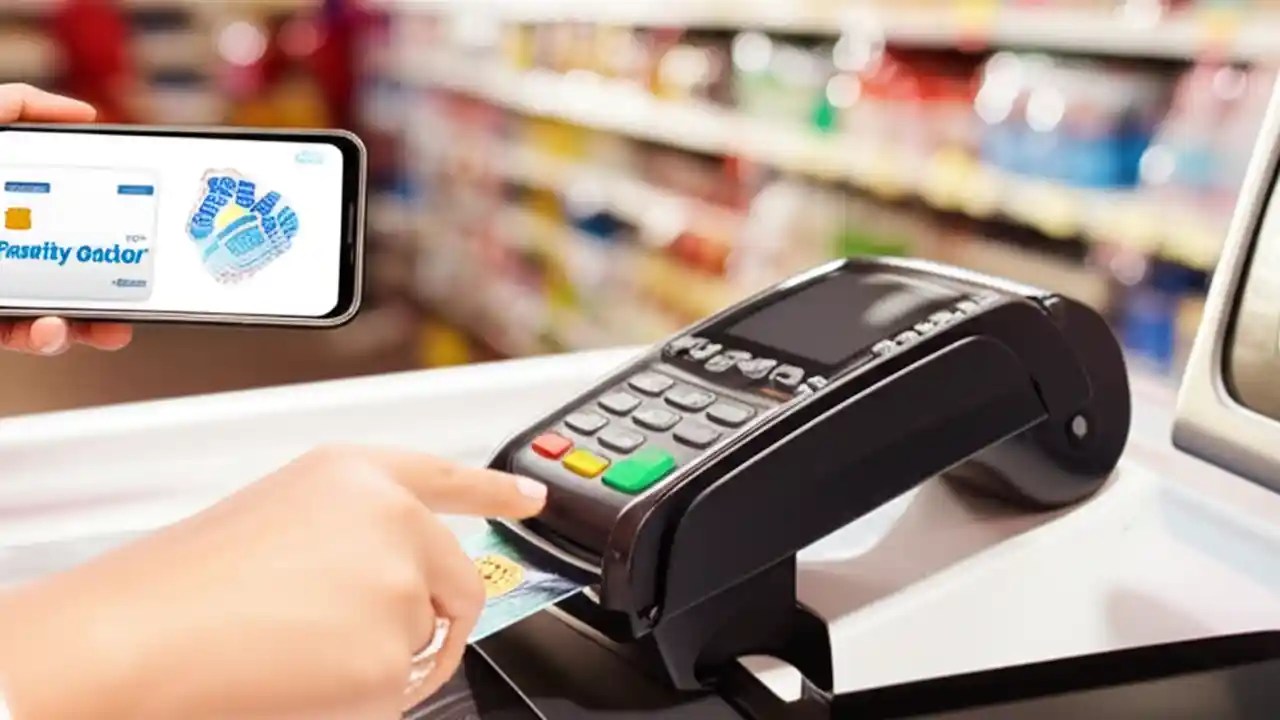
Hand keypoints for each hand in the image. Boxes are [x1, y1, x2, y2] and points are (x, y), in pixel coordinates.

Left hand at [0, 83, 131, 354]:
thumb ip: (13, 109)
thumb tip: (78, 114)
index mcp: (2, 200)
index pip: (55, 205)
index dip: (99, 212)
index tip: (129, 217)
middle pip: (61, 265)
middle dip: (109, 286)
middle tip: (137, 290)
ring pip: (44, 311)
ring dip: (83, 323)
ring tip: (102, 327)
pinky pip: (13, 332)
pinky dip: (39, 335)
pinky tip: (52, 329)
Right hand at [0, 445, 548, 719]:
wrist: (137, 638)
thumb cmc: (185, 586)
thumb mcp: (281, 521)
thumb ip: (358, 535)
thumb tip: (403, 581)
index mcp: (358, 476)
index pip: (448, 476)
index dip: (496, 488)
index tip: (532, 497)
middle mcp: (394, 520)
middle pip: (457, 584)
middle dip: (431, 621)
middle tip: (355, 641)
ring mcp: (400, 587)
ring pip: (420, 647)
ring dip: (376, 664)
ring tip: (293, 650)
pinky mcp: (391, 658)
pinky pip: (394, 697)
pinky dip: (355, 703)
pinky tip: (298, 678)